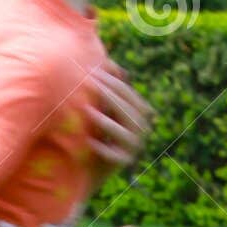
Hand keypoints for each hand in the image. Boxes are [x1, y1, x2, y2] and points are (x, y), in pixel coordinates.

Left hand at [85, 63, 153, 187]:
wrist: (86, 166)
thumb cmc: (92, 128)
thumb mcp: (100, 107)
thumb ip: (105, 89)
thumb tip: (106, 61)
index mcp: (138, 113)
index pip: (128, 94)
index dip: (112, 82)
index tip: (93, 71)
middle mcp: (141, 130)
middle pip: (128, 111)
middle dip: (109, 97)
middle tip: (89, 86)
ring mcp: (134, 148)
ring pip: (124, 133)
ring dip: (106, 122)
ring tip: (87, 112)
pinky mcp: (123, 164)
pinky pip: (116, 156)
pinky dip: (104, 150)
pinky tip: (90, 142)